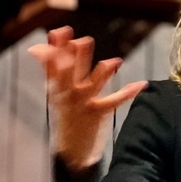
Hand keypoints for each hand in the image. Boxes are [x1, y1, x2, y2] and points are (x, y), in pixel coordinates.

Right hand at [29, 26, 147, 172]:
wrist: (72, 150)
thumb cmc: (67, 115)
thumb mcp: (55, 92)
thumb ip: (51, 69)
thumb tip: (39, 48)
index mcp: (57, 86)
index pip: (53, 63)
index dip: (57, 47)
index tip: (61, 31)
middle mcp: (68, 93)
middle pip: (72, 71)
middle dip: (77, 57)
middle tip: (85, 41)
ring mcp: (83, 103)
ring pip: (93, 84)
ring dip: (103, 72)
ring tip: (115, 61)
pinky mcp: (98, 113)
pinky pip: (115, 101)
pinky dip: (128, 92)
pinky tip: (141, 84)